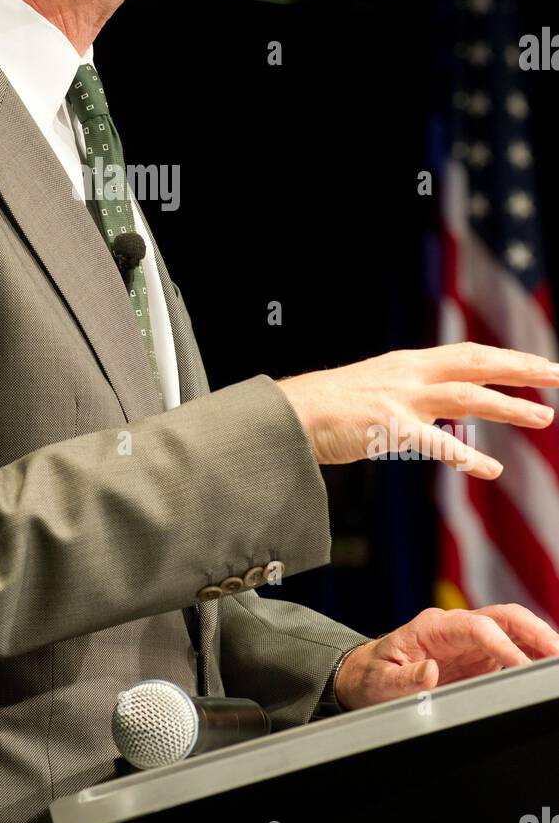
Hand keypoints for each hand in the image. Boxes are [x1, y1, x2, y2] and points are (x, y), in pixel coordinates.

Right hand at [277, 341, 558, 478]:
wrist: (290, 414)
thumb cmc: (328, 409)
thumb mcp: (375, 390)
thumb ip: (410, 396)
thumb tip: (442, 414)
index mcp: (407, 363)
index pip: (467, 353)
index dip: (505, 357)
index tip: (539, 363)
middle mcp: (409, 373)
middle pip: (476, 363)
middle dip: (521, 368)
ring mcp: (399, 398)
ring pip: (466, 396)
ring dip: (508, 406)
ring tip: (544, 418)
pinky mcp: (388, 426)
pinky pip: (436, 442)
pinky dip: (467, 455)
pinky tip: (491, 469)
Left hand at [335, 604, 558, 709]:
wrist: (367, 674)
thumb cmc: (373, 675)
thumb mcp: (381, 680)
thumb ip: (405, 678)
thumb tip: (431, 673)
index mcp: (432, 626)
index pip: (475, 627)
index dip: (501, 644)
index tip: (521, 664)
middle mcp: (455, 627)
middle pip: (502, 617)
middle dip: (533, 631)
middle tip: (557, 652)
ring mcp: (469, 640)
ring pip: (512, 629)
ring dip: (538, 640)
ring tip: (557, 659)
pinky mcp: (478, 656)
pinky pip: (511, 648)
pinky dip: (531, 653)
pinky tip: (545, 664)